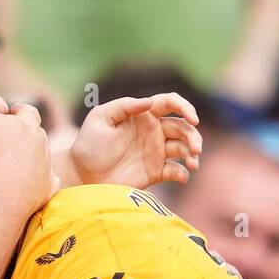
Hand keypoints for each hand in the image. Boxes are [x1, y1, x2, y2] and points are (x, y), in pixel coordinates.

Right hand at [0, 67, 57, 213]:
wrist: (6, 189)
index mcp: (28, 124)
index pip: (27, 111)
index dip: (19, 111)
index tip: (13, 112)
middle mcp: (42, 143)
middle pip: (38, 133)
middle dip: (28, 134)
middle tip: (15, 138)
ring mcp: (46, 166)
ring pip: (44, 156)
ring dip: (34, 156)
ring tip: (21, 161)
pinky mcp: (47, 188)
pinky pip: (49, 182)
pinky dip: (43, 181)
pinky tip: (36, 184)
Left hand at [69, 93, 201, 187]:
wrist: (82, 175)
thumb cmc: (88, 144)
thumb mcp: (100, 118)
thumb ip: (124, 106)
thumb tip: (149, 102)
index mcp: (143, 114)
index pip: (170, 104)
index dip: (185, 107)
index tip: (192, 119)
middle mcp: (154, 131)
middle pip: (183, 128)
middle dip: (193, 136)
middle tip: (195, 149)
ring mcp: (156, 152)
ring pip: (184, 148)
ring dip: (193, 154)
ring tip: (193, 163)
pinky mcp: (156, 172)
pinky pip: (175, 171)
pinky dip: (183, 174)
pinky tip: (182, 176)